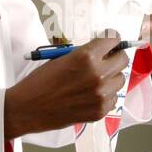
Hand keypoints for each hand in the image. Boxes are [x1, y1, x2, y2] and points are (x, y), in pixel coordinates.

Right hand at [4, 30, 128, 138]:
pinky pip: (113, 98)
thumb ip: (84, 54)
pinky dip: (105, 96)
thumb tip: (102, 51)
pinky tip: (91, 95)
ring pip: (120, 80)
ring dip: (111, 78)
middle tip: (107, 60)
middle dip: (115, 57)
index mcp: (86, 56)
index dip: (112, 40)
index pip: (113, 40)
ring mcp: (101, 95)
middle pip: (122, 60)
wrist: (28, 108)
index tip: (111, 42)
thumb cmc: (40, 82)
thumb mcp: (61, 58)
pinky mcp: (100, 111)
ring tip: (95, 80)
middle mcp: (97, 75)